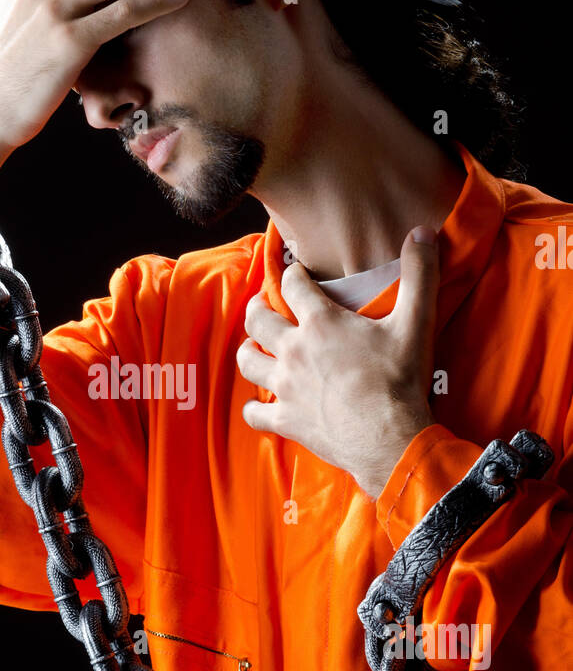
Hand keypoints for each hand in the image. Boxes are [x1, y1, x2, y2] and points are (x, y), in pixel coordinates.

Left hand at [236, 227, 439, 497]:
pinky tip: (257, 406)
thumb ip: (420, 274)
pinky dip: (253, 408)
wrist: (389, 439)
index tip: (295, 272)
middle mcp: (294, 350)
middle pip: (258, 321)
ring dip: (247, 351)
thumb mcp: (416, 322)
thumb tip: (423, 231)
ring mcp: (285, 387)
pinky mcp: (285, 420)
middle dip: (257, 308)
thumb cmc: (399, 380)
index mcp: (320, 322)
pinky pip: (254, 413)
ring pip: (248, 362)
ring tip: (252, 347)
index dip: (293, 274)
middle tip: (261, 305)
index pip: (293, 286)